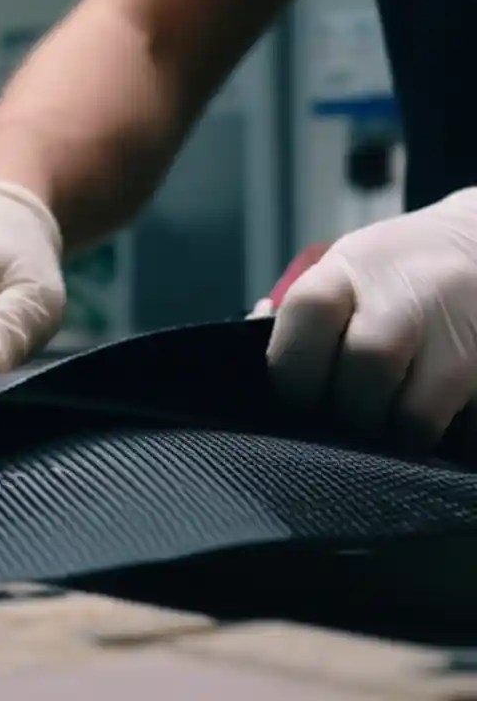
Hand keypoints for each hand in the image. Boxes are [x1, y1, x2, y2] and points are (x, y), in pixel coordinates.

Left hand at [268, 187, 476, 451]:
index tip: (298, 395)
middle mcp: (413, 291)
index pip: (309, 313)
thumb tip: (248, 339)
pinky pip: (464, 430)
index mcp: (353, 268)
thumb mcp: (342, 272)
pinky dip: (449, 436)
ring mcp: (464, 330)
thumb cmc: (395, 273)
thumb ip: (298, 317)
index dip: (292, 369)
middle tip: (350, 419)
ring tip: (394, 426)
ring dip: (398, 437)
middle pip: (367, 367)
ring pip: (417, 414)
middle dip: (350, 412)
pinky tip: (441, 418)